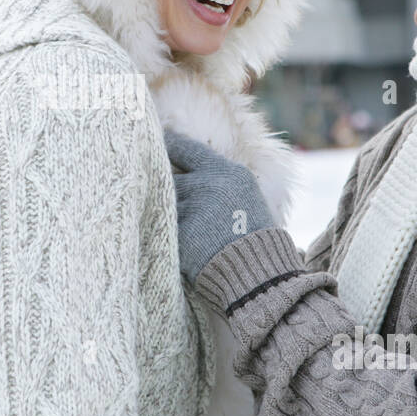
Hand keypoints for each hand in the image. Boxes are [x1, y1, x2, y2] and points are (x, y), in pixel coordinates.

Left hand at [165, 129, 273, 284]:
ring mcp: (193, 208)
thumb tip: (186, 169)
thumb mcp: (246, 194)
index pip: (187, 150)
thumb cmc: (255, 236)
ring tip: (187, 230)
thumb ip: (219, 178)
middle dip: (168, 190)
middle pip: (171, 178)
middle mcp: (208, 184)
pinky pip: (165, 227)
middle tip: (170, 200)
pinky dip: (170, 235)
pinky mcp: (182, 232)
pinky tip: (185, 246)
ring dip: (170, 215)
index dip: (169, 145)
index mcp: (227, 171)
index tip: (157, 143)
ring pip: (166, 204)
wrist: (259, 272)